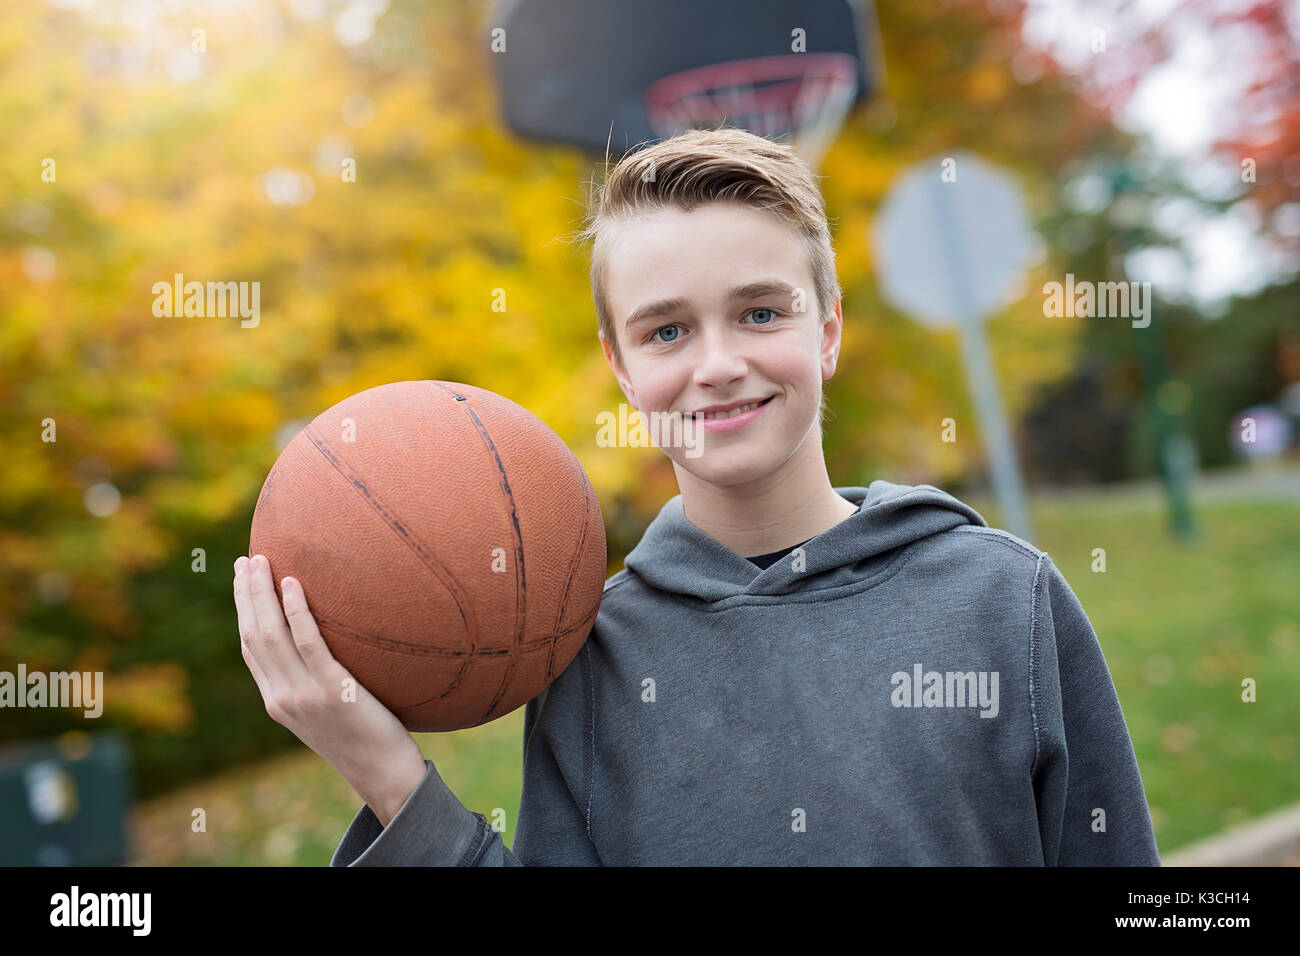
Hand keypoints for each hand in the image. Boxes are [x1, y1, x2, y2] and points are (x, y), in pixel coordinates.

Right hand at [234, 553, 427, 825]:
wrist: (383, 772)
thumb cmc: (366, 737)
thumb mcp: (328, 709)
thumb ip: (316, 679)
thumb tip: (325, 641)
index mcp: (277, 701)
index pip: (250, 648)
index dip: (243, 611)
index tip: (242, 579)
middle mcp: (282, 697)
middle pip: (253, 635)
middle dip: (246, 594)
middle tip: (246, 559)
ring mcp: (303, 695)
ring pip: (271, 635)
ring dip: (263, 594)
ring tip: (263, 560)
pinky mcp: (331, 690)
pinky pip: (308, 643)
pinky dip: (296, 611)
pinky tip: (293, 584)